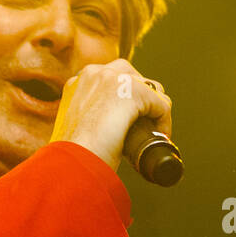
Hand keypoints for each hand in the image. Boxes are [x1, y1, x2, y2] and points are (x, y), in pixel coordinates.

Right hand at [49, 59, 172, 171]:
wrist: (71, 163)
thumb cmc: (73, 156)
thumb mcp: (79, 129)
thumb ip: (90, 119)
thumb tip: (110, 128)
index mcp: (79, 82)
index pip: (113, 79)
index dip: (128, 100)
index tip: (132, 122)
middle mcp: (94, 73)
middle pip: (134, 76)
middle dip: (145, 97)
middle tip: (148, 123)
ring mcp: (112, 79)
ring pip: (150, 88)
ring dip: (156, 109)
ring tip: (155, 131)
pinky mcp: (131, 91)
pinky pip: (161, 103)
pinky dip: (164, 121)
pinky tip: (159, 136)